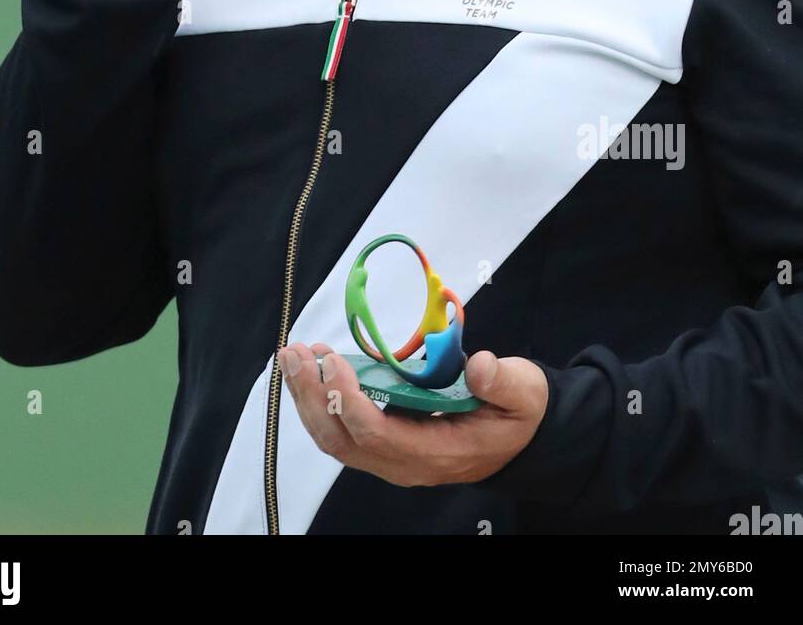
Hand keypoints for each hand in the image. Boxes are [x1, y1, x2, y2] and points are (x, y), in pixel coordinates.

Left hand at [277, 341, 548, 487]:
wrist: (517, 441)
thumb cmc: (516, 415)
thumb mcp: (524, 394)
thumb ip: (503, 381)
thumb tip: (479, 366)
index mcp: (434, 453)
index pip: (377, 435)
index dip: (348, 399)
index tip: (333, 360)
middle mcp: (402, 463)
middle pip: (341, 440)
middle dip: (312, 397)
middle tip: (295, 353)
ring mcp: (389, 457)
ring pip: (334, 438)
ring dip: (308, 397)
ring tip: (294, 356)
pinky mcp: (382, 443)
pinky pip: (340, 429)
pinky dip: (320, 398)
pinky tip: (312, 367)